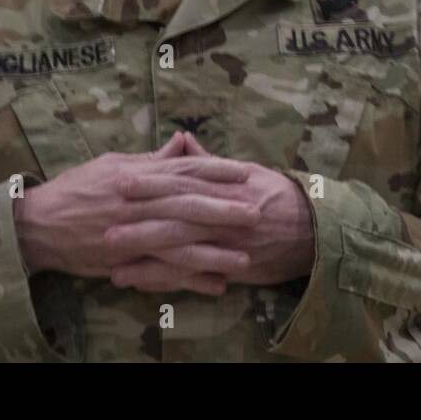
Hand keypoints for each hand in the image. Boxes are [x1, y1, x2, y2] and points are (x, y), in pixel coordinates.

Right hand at [14, 132, 260, 294]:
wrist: (37, 224)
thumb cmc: (76, 189)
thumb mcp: (113, 164)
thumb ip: (152, 160)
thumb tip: (182, 142)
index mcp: (137, 176)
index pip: (183, 171)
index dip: (216, 171)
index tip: (245, 173)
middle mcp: (136, 204)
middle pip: (187, 205)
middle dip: (223, 209)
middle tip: (256, 212)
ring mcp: (130, 234)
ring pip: (178, 243)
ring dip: (213, 251)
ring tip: (245, 257)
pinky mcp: (124, 261)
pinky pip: (162, 273)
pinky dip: (189, 280)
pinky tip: (215, 285)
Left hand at [105, 134, 315, 288]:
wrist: (315, 229)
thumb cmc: (278, 195)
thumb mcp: (246, 170)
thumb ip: (209, 160)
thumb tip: (183, 139)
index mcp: (226, 184)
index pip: (183, 180)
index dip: (151, 181)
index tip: (120, 180)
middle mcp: (226, 212)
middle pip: (177, 214)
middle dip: (139, 217)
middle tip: (105, 218)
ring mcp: (229, 241)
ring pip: (181, 247)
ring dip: (143, 253)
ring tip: (110, 257)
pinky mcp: (232, 267)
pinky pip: (193, 274)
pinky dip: (164, 279)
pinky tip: (138, 281)